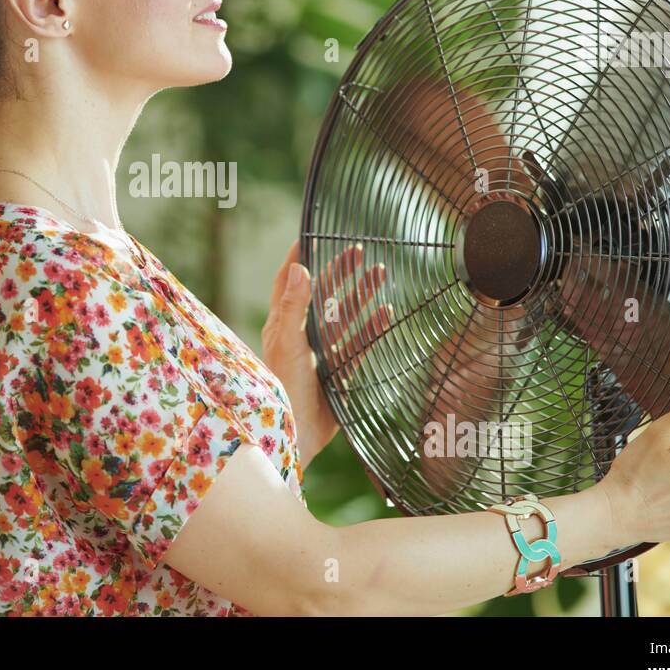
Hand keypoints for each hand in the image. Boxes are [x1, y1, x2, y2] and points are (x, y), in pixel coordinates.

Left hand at [262, 240, 390, 463]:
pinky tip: (387, 311)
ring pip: (345, 315)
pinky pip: (360, 343)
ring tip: (379, 271)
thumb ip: (294, 306)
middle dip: (339, 272)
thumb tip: (301, 267)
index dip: (298, 258)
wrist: (294, 434)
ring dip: (361, 294)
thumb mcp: (288, 342)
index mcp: (282, 323)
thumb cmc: (283, 386)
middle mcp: (302, 334)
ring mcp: (322, 352)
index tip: (311, 234)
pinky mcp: (339, 371)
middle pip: (322, 294)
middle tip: (357, 249)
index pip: (288, 282)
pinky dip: (373, 326)